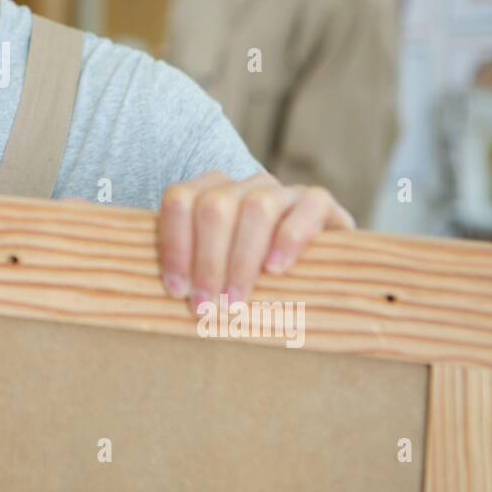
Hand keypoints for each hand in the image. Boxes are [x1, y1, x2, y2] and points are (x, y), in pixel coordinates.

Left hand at [156, 171, 353, 309]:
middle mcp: (245, 186)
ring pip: (257, 206)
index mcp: (212, 192)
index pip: (180, 200)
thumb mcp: (219, 273)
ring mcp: (283, 191)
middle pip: (215, 206)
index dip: (175, 245)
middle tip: (206, 305)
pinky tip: (276, 270)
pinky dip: (289, 239)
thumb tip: (171, 297)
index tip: (177, 290)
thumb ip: (193, 273)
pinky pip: (307, 206)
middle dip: (207, 260)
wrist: (320, 269)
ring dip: (242, 259)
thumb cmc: (253, 279)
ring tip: (235, 300)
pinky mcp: (319, 202)